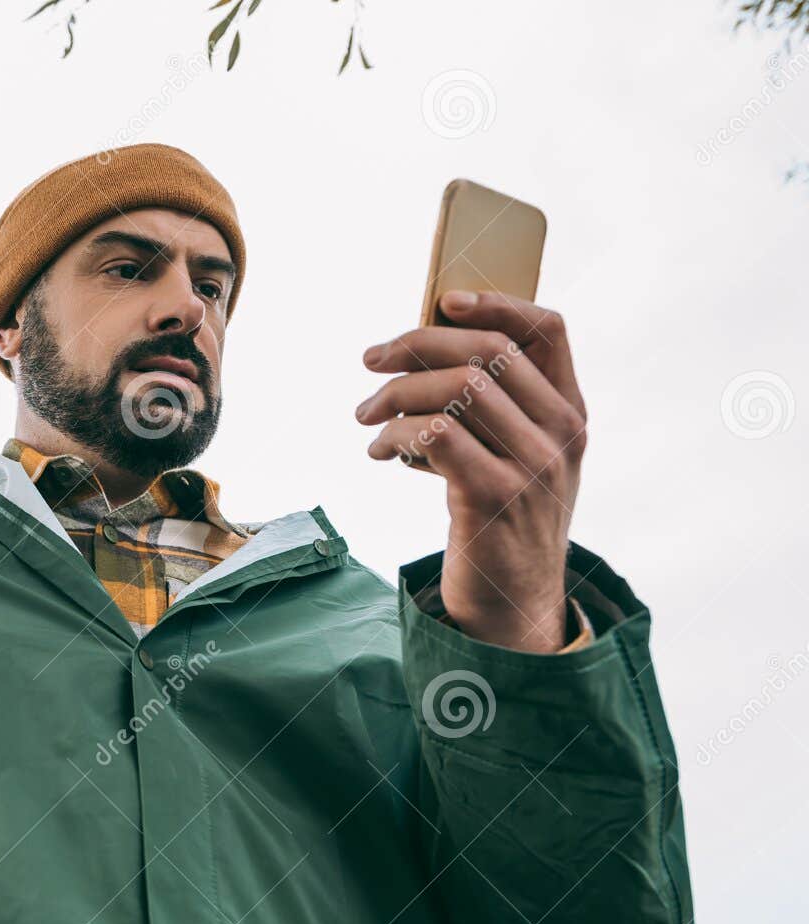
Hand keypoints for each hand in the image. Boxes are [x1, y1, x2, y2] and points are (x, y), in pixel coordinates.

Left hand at [355, 290, 587, 651]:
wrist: (512, 608)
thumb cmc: (501, 523)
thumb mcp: (514, 460)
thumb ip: (491, 410)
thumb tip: (424, 350)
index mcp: (571, 414)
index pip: (549, 330)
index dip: (496, 301)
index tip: (443, 301)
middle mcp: (561, 435)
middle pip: (489, 350)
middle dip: (417, 343)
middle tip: (371, 360)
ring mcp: (532, 467)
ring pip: (458, 388)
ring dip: (396, 392)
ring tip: (366, 415)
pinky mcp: (493, 498)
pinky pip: (434, 435)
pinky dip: (394, 434)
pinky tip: (379, 450)